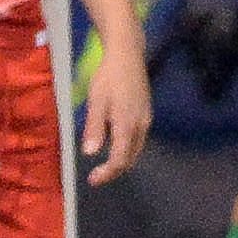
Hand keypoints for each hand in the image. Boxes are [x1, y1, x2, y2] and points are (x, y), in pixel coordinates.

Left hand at [81, 44, 151, 185]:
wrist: (128, 56)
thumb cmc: (108, 77)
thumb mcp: (96, 102)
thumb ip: (94, 128)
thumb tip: (90, 153)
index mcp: (127, 125)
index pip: (120, 159)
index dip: (107, 173)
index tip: (93, 180)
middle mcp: (141, 126)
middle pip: (131, 158)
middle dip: (114, 171)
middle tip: (96, 177)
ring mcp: (146, 120)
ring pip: (136, 150)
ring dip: (121, 161)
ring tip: (104, 166)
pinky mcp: (146, 114)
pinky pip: (138, 140)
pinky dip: (127, 150)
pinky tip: (115, 147)